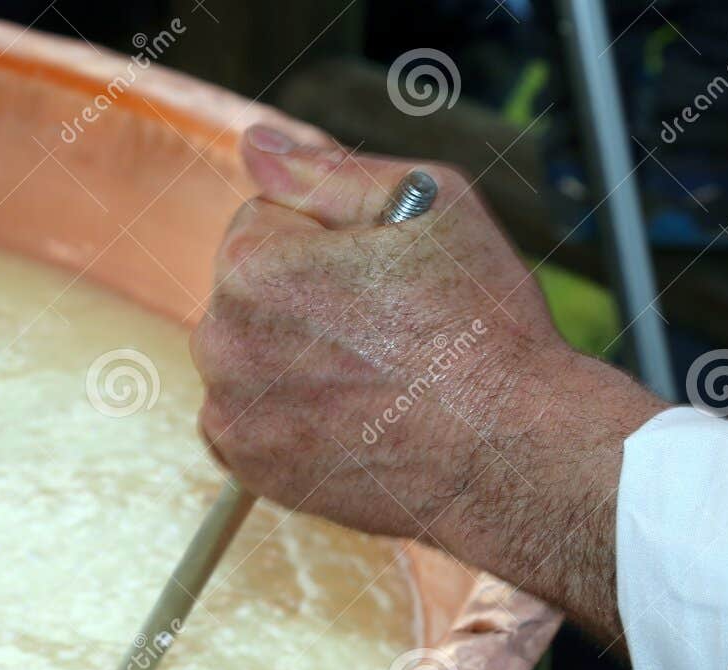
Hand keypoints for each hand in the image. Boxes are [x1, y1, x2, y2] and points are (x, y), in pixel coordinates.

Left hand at [191, 126, 666, 638]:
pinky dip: (287, 412)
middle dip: (301, 293)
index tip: (381, 273)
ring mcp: (230, 412)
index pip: (263, 220)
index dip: (328, 237)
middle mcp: (221, 341)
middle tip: (383, 327)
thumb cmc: (478, 324)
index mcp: (252, 265)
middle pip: (248, 290)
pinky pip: (250, 417)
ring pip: (249, 353)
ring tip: (371, 373)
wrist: (506, 450)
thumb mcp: (426, 203)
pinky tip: (347, 414)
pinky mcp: (248, 465)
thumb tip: (255, 145)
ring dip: (291, 353)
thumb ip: (325, 171)